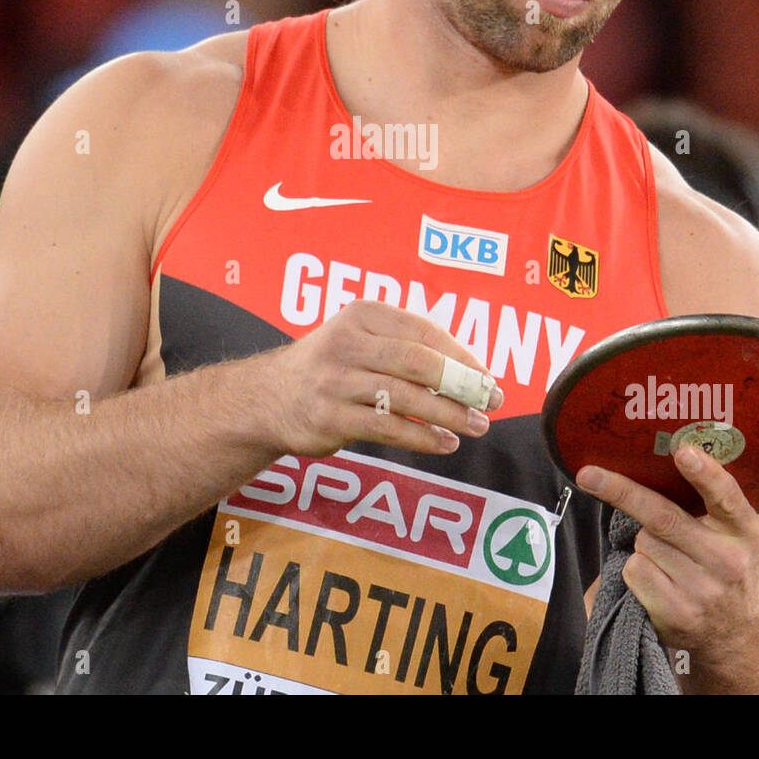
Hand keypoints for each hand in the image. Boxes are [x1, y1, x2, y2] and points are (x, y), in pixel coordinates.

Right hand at [259, 299, 503, 457]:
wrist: (268, 398)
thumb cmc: (331, 367)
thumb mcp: (361, 339)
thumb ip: (407, 347)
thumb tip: (471, 371)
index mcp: (363, 314)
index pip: (424, 331)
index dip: (462, 355)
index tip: (487, 377)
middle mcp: (347, 342)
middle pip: (417, 361)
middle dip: (461, 384)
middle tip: (490, 402)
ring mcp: (335, 380)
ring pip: (405, 396)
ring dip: (448, 414)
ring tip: (475, 426)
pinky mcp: (328, 417)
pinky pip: (387, 428)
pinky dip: (422, 437)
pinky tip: (444, 443)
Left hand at [575, 444, 758, 666]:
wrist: (741, 637)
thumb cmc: (729, 569)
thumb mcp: (737, 535)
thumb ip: (712, 502)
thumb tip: (663, 459)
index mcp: (745, 532)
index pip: (726, 497)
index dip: (705, 473)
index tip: (682, 452)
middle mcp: (727, 561)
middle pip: (663, 517)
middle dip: (621, 492)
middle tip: (589, 475)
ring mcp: (701, 591)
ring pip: (643, 542)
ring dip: (644, 543)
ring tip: (671, 561)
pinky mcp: (675, 613)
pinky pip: (634, 570)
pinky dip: (637, 570)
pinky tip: (661, 582)